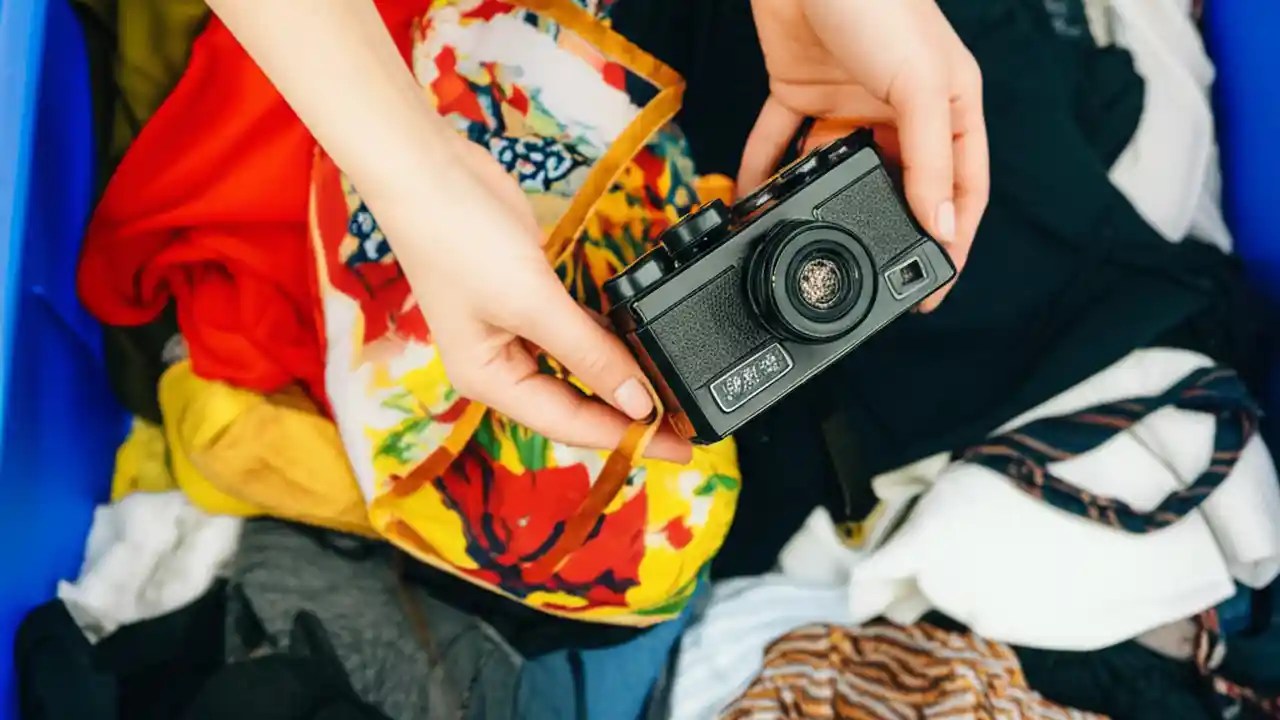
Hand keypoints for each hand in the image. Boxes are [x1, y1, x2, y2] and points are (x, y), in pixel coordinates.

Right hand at [367, 132, 693, 462]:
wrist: (428, 170)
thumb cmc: (460, 239)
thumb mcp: (534, 303)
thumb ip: (590, 353)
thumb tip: (639, 400)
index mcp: (489, 380)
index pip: (570, 424)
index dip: (628, 438)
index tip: (680, 450)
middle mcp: (499, 364)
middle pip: (575, 406)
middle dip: (628, 418)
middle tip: (686, 428)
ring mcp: (512, 330)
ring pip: (578, 372)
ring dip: (622, 383)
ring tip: (671, 396)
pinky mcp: (527, 298)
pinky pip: (576, 335)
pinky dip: (608, 344)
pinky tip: (639, 348)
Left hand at [744, 0, 988, 310]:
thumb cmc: (880, 3)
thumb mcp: (919, 85)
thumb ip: (930, 159)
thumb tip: (941, 228)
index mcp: (948, 106)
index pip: (960, 187)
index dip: (951, 237)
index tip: (934, 284)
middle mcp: (901, 110)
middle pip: (897, 185)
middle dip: (882, 228)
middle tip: (866, 276)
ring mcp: (849, 104)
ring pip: (835, 170)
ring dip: (818, 203)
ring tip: (802, 243)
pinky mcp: (800, 91)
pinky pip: (780, 144)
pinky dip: (765, 173)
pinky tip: (753, 203)